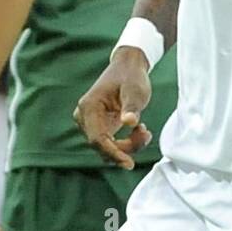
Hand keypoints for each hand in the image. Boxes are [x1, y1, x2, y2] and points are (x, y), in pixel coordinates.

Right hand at [73, 46, 152, 169]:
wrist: (128, 67)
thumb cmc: (131, 77)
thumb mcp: (135, 90)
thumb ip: (132, 106)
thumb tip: (129, 122)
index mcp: (89, 106)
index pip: (97, 139)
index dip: (113, 153)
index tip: (129, 163)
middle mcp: (84, 116)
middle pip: (101, 146)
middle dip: (126, 147)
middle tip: (147, 133)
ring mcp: (90, 123)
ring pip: (107, 148)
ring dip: (128, 145)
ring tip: (145, 130)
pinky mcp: (98, 126)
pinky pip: (110, 144)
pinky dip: (126, 142)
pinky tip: (139, 130)